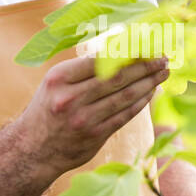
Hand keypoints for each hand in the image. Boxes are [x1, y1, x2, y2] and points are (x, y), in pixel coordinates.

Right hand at [14, 55, 169, 176]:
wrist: (32, 150)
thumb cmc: (47, 110)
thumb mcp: (55, 84)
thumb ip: (83, 70)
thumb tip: (121, 52)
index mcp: (59, 78)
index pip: (99, 59)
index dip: (126, 52)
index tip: (144, 46)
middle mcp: (70, 98)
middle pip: (116, 77)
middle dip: (144, 66)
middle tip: (163, 59)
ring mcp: (83, 118)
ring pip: (124, 96)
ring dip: (148, 83)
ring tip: (162, 74)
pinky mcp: (95, 136)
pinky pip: (124, 115)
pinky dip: (140, 103)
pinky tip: (151, 93)